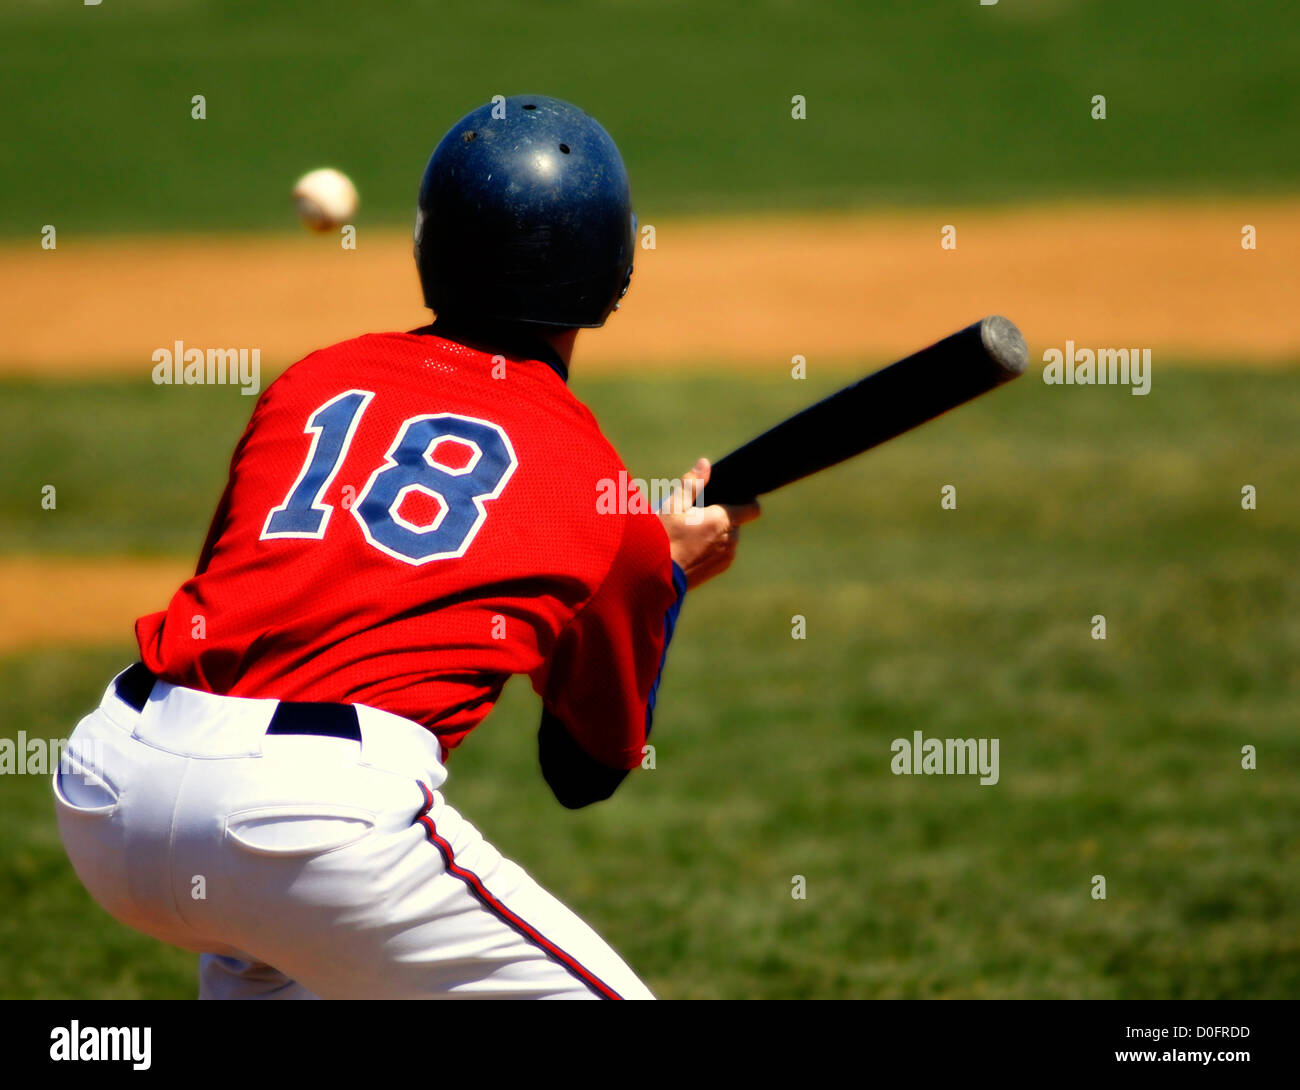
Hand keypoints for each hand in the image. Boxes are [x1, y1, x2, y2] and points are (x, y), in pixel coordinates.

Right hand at [657, 458, 760, 588]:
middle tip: (695, 517)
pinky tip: (690, 548)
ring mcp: (725, 557)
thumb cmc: (661, 539)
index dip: (747, 501)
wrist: (653, 577)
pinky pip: (722, 552)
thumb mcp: (672, 506)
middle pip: (735, 522)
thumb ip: (692, 484)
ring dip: (716, 534)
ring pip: (728, 537)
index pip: (752, 508)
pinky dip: (711, 548)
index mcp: (722, 520)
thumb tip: (705, 464)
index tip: (733, 498)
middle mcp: (730, 540)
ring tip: (690, 534)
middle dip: (721, 517)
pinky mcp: (718, 569)